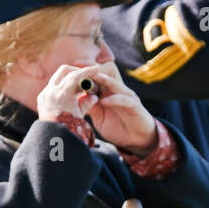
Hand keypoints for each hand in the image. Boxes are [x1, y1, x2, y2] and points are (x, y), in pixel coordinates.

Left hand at [38, 61, 157, 153]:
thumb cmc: (117, 127)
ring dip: (103, 80)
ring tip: (91, 79)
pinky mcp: (134, 105)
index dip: (86, 69)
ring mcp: (127, 96)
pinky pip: (124, 99)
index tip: (73, 67)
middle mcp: (117, 90)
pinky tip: (103, 101)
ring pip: (115, 83)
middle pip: (107, 71)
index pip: (98, 74)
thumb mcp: (99, 117)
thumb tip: (75, 98)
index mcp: (108, 91)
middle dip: (93, 69)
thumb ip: (90, 107)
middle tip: (80, 68)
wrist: (135, 140)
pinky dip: (114, 99)